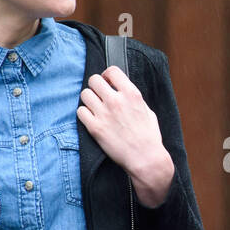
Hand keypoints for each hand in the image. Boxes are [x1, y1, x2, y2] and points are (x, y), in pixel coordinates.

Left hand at [77, 66, 174, 206]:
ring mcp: (104, 114)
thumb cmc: (149, 137)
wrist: (145, 159)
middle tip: (99, 95)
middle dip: (96, 86)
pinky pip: (80, 111)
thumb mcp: (147, 111)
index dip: (107, 75)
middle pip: (94, 80)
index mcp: (132, 94)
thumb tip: (121, 90)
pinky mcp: (95, 128)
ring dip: (89, 100)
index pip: (112, 70)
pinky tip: (92, 119)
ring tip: (95, 108)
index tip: (107, 81)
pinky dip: (84, 114)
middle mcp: (116, 101)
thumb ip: (133, 98)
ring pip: (85, 94)